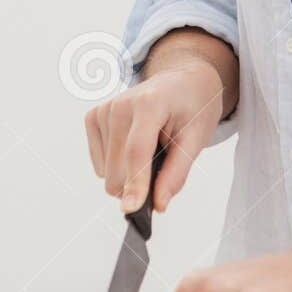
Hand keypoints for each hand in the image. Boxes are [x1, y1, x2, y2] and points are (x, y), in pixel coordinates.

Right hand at [84, 57, 224, 213]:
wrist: (182, 81)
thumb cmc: (193, 107)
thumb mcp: (197, 139)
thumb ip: (176, 173)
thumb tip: (159, 204)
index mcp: (149, 103)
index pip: (137, 152)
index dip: (135, 184)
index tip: (132, 210)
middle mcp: (120, 104)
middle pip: (117, 167)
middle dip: (136, 184)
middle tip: (161, 173)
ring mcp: (104, 110)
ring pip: (106, 171)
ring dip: (128, 173)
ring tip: (150, 151)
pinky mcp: (93, 118)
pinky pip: (100, 163)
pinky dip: (117, 165)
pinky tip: (133, 148)